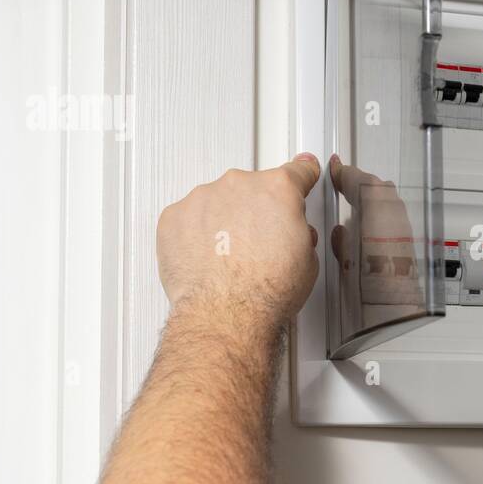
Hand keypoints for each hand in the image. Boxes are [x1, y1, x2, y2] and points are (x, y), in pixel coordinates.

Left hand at [157, 154, 320, 326]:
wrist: (226, 313)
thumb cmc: (266, 291)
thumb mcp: (307, 260)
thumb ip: (298, 232)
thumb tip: (291, 234)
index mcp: (277, 190)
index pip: (296, 172)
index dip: (302, 175)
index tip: (302, 170)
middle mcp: (239, 185)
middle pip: (251, 189)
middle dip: (256, 212)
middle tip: (260, 247)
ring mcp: (203, 198)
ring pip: (217, 202)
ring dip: (224, 223)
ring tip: (230, 260)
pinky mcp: (174, 217)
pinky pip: (188, 218)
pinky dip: (196, 235)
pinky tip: (207, 260)